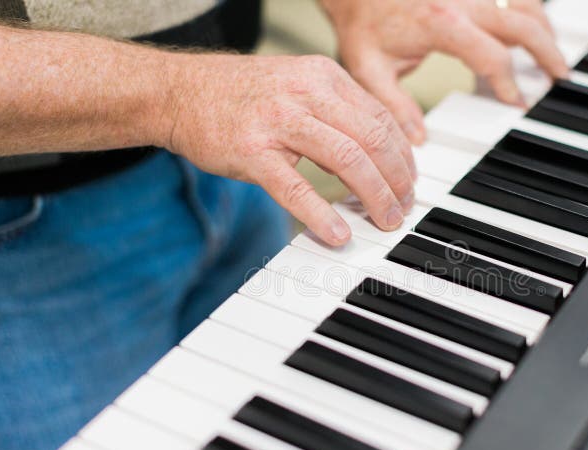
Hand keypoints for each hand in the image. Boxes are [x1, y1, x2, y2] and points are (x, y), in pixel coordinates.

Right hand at [163, 53, 415, 245]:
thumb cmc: (242, 96)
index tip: (409, 182)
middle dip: (396, 179)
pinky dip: (321, 214)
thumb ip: (337, 112)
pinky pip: (295, 188)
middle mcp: (306, 92)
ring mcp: (278, 121)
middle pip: (372, 138)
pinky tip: (338, 234)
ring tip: (384, 221)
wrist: (179, 92)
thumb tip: (379, 154)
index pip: (380, 117)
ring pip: (346, 159)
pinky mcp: (252, 152)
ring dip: (374, 195)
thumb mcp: (298, 86)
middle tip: (403, 208)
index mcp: (323, 76)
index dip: (402, 156)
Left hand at [321, 0, 567, 143]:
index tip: (515, 102)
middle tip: (559, 78)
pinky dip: (528, 7)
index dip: (508, 83)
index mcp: (443, 22)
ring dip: (543, 28)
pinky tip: (532, 24)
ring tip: (551, 54)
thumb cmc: (361, 20)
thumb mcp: (368, 67)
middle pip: (523, 23)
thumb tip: (418, 140)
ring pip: (524, 2)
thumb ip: (394, 106)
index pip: (492, 57)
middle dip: (547, 53)